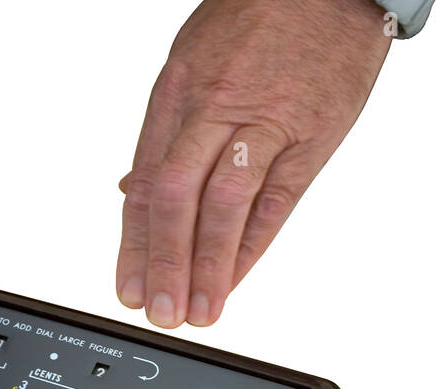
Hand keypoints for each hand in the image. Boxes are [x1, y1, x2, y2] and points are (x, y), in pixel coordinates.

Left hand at [116, 0, 391, 326]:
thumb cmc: (259, 18)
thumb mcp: (191, 61)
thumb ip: (165, 131)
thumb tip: (137, 187)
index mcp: (178, 94)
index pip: (148, 183)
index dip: (134, 242)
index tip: (127, 285)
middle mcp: (214, 110)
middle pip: (177, 198)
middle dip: (163, 262)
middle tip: (157, 310)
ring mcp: (264, 124)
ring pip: (224, 204)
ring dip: (207, 265)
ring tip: (197, 309)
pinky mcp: (311, 135)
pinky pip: (276, 199)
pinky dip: (253, 243)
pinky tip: (235, 277)